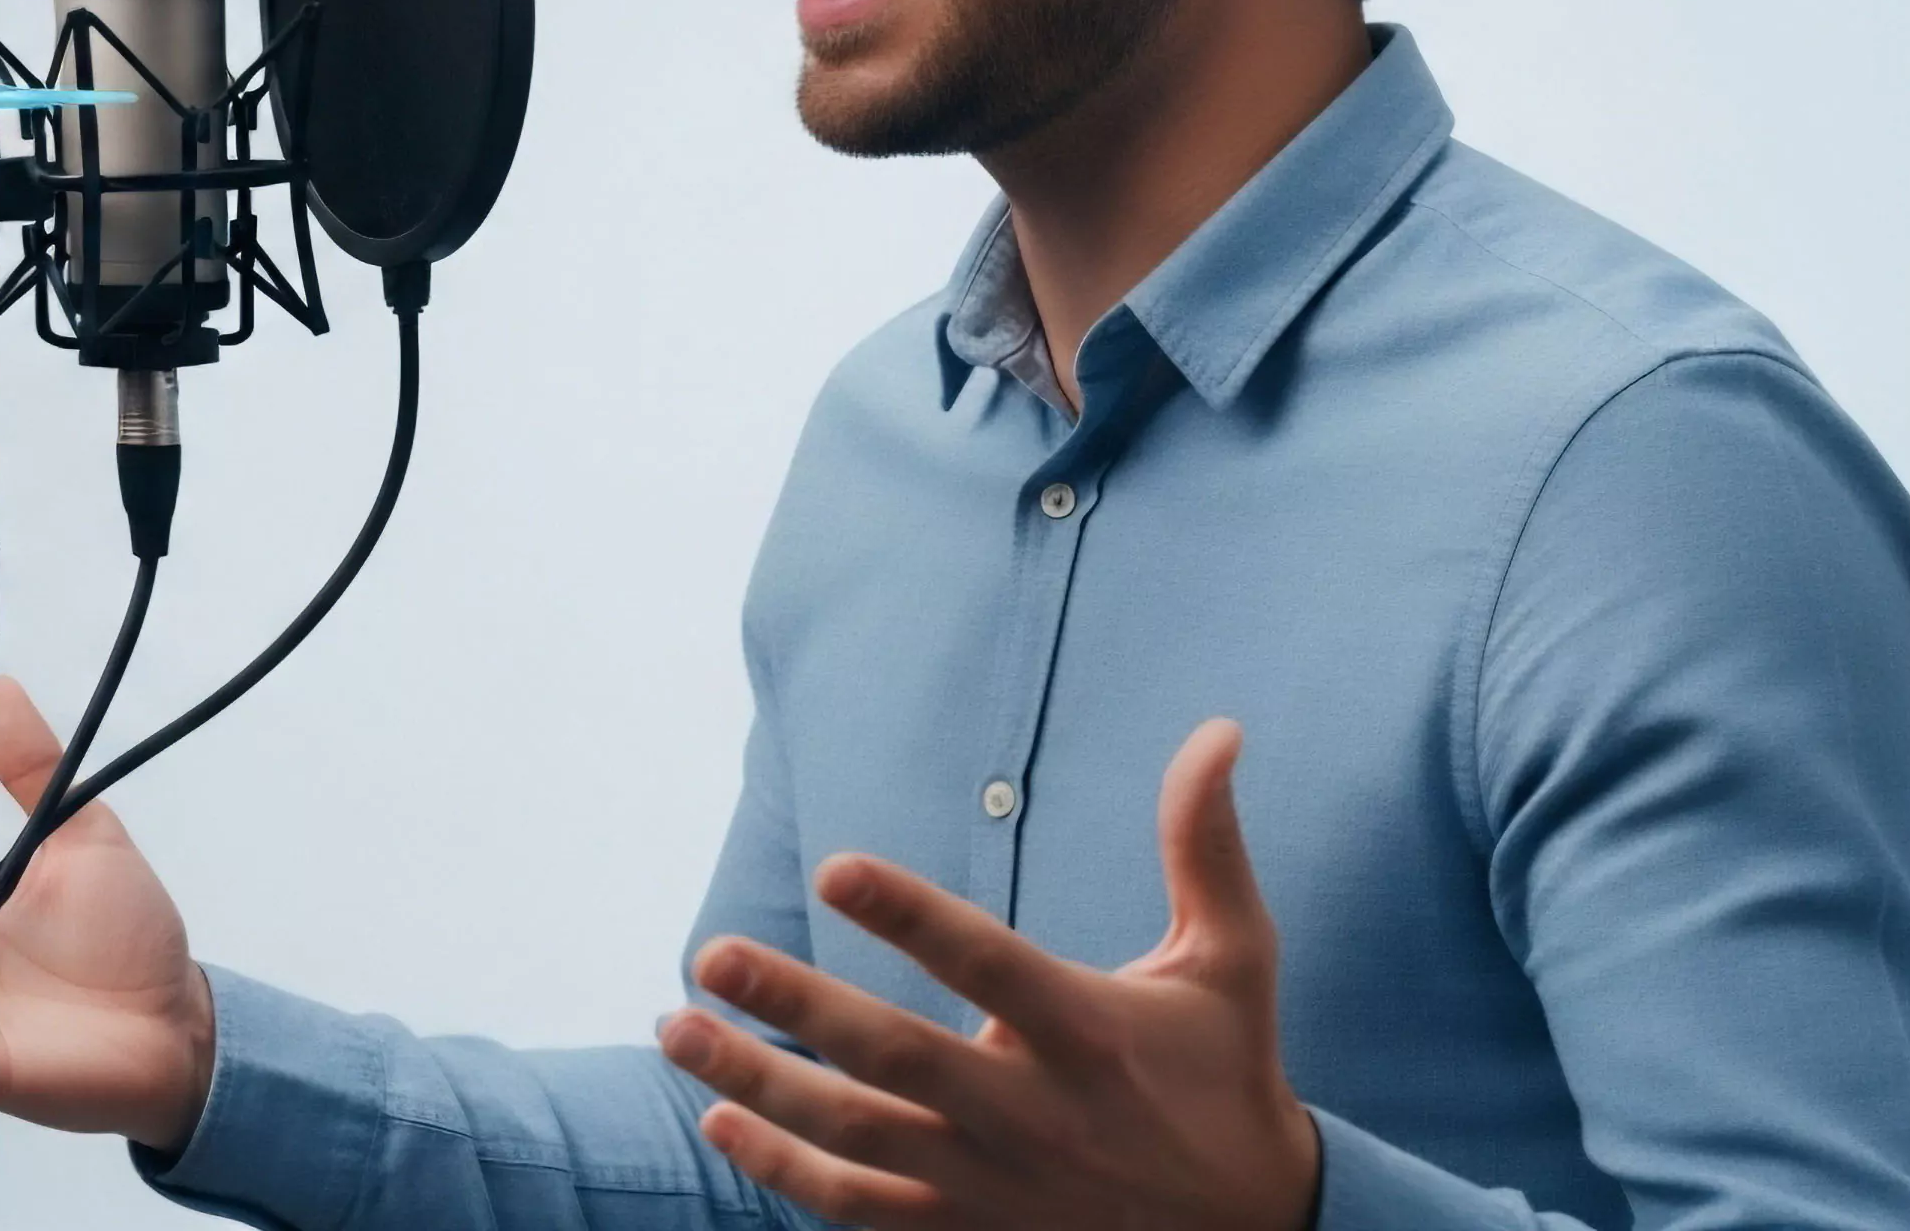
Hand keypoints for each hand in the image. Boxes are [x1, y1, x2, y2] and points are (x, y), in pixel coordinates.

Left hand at [658, 718, 1319, 1230]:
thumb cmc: (1226, 1070)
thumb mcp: (1233, 959)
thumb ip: (1207, 845)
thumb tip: (1218, 729)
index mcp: (1090, 1033)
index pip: (991, 967)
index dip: (914, 920)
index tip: (834, 867)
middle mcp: (1034, 1114)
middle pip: (897, 1060)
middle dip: (797, 1009)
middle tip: (707, 954)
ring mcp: (993, 1183)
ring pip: (858, 1141)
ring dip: (760, 1087)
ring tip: (676, 1029)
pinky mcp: (969, 1230)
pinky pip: (860, 1212)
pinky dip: (784, 1175)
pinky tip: (719, 1122)